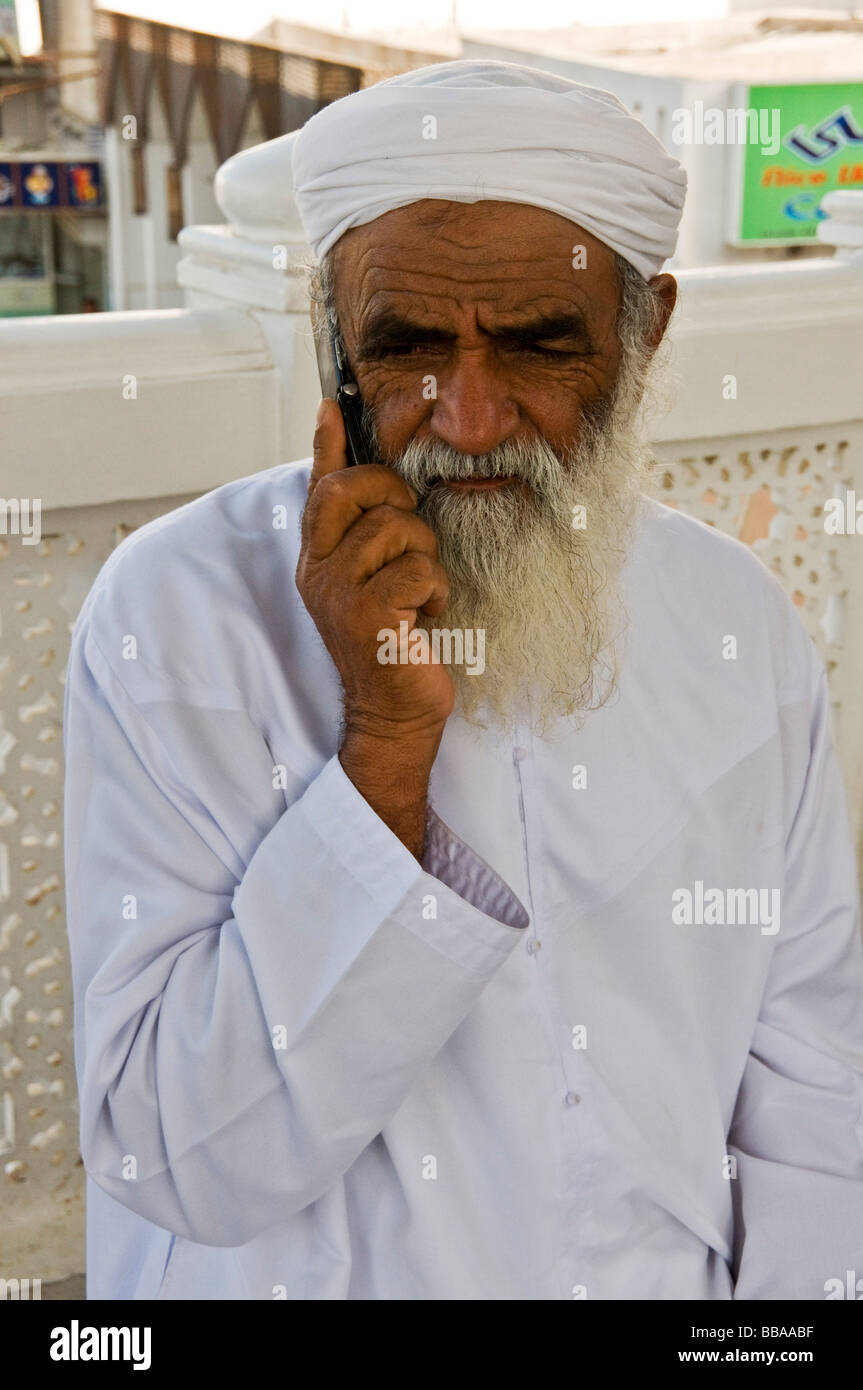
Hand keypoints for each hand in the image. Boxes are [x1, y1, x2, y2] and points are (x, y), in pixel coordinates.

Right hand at [296, 400, 453, 855]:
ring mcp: (338, 593)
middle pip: (351, 492)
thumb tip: (373, 492)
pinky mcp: (368, 616)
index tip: (331, 405)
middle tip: (411, 536)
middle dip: (394, 499)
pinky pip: (419, 570)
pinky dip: (437, 592)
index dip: (326, 446)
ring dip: (426, 558)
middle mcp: (318, 571)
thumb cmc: (394, 643)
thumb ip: (369, 535)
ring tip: (419, 594)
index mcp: (318, 559)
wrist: (395, 714)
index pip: (317, 488)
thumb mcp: (376, 582)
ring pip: (396, 529)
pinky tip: (426, 618)